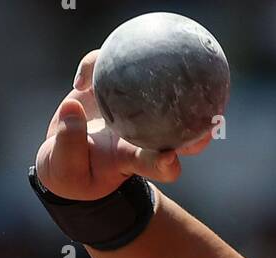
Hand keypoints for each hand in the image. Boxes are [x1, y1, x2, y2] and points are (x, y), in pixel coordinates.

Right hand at [34, 49, 212, 200]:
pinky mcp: (110, 88)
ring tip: (165, 68)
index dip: (165, 163)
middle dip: (195, 127)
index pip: (154, 164)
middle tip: (209, 118)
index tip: (169, 160)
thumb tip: (74, 106)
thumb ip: (69, 146)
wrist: (66, 155)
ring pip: (151, 91)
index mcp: (131, 161)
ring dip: (162, 80)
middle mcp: (138, 134)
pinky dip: (97, 66)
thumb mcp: (66, 172)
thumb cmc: (72, 171)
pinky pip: (112, 68)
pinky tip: (81, 79)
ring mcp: (128, 109)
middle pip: (174, 131)